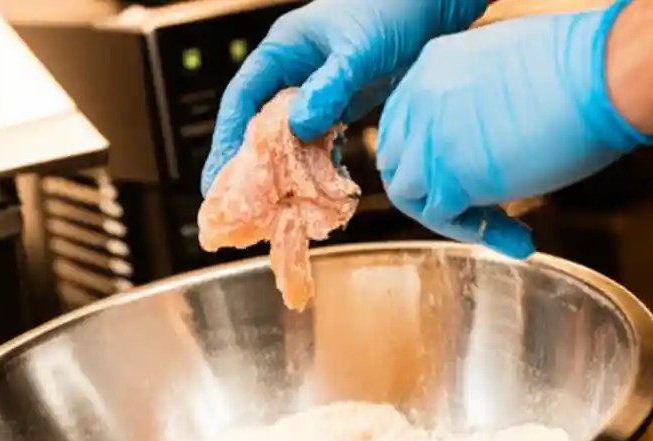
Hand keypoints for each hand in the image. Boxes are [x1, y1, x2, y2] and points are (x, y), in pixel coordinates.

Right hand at [200, 0, 490, 196]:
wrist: (434, 6)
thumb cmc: (393, 9)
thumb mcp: (357, 50)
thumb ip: (328, 87)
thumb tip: (299, 125)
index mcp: (283, 51)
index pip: (242, 101)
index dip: (227, 141)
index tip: (218, 179)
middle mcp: (294, 72)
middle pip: (260, 125)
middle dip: (251, 166)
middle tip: (240, 207)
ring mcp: (318, 89)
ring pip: (290, 138)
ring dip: (285, 172)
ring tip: (276, 208)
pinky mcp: (342, 103)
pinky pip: (320, 140)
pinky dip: (319, 165)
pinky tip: (319, 191)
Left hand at [376, 2, 651, 257]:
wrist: (605, 74)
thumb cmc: (583, 69)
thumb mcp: (507, 70)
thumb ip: (479, 103)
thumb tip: (481, 137)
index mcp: (433, 66)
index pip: (403, 122)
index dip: (426, 155)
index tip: (457, 176)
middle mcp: (421, 98)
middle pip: (397, 159)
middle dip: (431, 190)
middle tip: (474, 208)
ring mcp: (430, 137)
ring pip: (410, 194)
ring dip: (453, 217)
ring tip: (500, 228)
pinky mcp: (450, 174)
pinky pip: (443, 218)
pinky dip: (478, 234)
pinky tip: (516, 237)